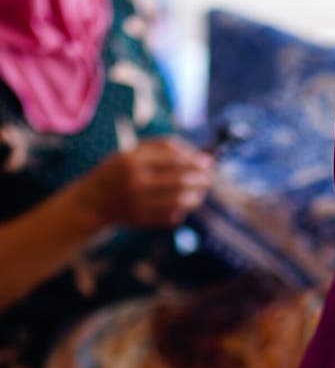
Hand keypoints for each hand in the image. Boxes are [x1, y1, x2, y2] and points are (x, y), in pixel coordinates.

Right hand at [82, 136, 213, 228]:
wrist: (92, 201)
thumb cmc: (118, 172)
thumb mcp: (132, 152)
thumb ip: (161, 148)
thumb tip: (198, 154)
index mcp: (132, 159)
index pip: (173, 157)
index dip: (195, 160)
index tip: (208, 162)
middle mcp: (135, 181)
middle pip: (179, 179)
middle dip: (200, 179)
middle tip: (209, 179)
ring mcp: (138, 202)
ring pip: (179, 200)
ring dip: (196, 197)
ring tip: (201, 193)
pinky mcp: (141, 219)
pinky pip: (171, 216)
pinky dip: (183, 211)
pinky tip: (186, 206)